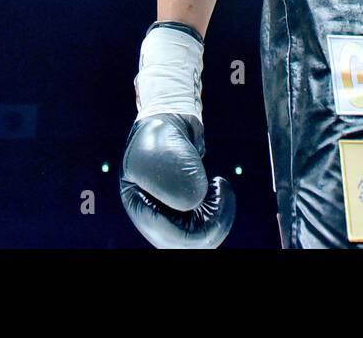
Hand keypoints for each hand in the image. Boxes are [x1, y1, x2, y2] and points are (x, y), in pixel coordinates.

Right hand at [120, 113, 235, 247]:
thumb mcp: (165, 152)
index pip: (173, 237)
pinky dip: (218, 210)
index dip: (200, 227)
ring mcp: (170, 214)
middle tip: (223, 190)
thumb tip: (194, 204)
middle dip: (213, 224)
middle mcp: (154, 216)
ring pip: (200, 236)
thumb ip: (176, 180)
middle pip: (189, 243)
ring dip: (218, 217)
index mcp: (139, 207)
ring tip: (221, 187)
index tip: (215, 192)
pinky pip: (206, 224)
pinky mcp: (186, 209)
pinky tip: (218, 186)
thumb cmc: (162, 133)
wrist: (170, 119)